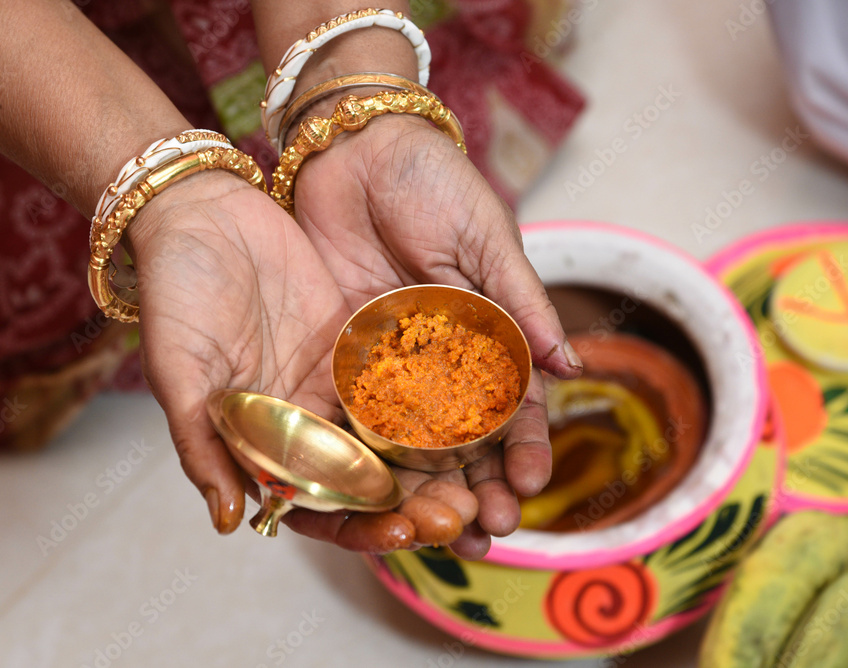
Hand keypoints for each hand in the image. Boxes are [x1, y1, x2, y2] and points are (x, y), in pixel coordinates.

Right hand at [126, 169, 480, 553]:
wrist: (201, 213)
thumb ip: (202, 445)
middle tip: (464, 516)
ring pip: (397, 436)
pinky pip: (407, 376)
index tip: (402, 534)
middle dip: (416, 504)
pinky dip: (442, 398)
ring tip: (486, 480)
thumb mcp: (179, 370)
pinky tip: (483, 410)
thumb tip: (229, 523)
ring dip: (440, 464)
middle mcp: (305, 420)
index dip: (360, 529)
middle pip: (370, 480)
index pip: (317, 505)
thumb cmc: (175, 291)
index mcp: (262, 440)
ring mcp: (335, 381)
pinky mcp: (359, 341)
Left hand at [293, 114, 583, 555]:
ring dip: (428, 485)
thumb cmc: (433, 182)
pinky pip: (358, 408)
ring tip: (437, 529)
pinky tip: (375, 489)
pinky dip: (369, 450)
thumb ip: (521, 304)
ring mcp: (392, 360)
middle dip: (479, 484)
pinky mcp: (345, 353)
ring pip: (414, 438)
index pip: (514, 404)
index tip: (530, 483)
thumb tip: (572, 366)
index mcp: (487, 332)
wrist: (357, 148)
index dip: (525, 445)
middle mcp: (442, 357)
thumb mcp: (487, 240)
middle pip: (466, 437)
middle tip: (487, 528)